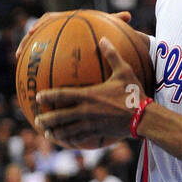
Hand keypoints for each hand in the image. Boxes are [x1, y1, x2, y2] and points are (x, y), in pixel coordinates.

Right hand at [16, 11, 132, 61]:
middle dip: (27, 41)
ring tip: (20, 62)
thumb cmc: (105, 30)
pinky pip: (43, 57)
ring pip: (36, 45)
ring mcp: (53, 40)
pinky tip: (35, 77)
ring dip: (27, 52)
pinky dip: (37, 65)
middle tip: (20, 51)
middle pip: (37, 33)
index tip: (34, 32)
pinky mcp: (54, 50)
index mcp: (66, 20)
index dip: (40, 25)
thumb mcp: (109, 26)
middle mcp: (57, 29)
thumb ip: (115, 20)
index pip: (49, 19)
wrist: (101, 38)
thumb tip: (128, 16)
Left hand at [35, 38, 149, 148]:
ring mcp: (91, 124)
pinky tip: (68, 142)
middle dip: (47, 120)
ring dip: (56, 133)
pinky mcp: (98, 133)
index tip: (38, 97)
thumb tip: (103, 39)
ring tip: (47, 134)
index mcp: (89, 95)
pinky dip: (72, 140)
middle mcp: (86, 111)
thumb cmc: (134, 93)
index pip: (63, 95)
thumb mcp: (124, 72)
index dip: (49, 96)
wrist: (144, 118)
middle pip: (61, 117)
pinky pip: (81, 138)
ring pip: (68, 131)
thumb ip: (112, 55)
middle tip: (37, 120)